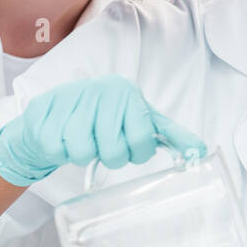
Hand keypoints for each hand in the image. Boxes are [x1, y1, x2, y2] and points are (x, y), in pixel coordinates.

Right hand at [0, 76, 205, 185]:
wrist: (55, 112)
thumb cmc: (102, 119)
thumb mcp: (140, 121)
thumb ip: (171, 135)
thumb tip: (201, 151)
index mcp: (127, 92)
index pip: (143, 140)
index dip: (135, 153)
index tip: (127, 145)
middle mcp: (101, 91)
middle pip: (113, 151)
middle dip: (109, 156)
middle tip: (102, 145)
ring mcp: (71, 98)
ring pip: (83, 153)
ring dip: (82, 155)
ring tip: (82, 140)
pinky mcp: (45, 111)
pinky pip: (57, 151)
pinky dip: (59, 153)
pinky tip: (62, 137)